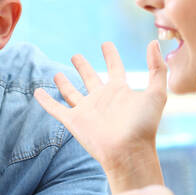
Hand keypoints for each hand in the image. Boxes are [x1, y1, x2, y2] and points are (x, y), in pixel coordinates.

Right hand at [34, 41, 166, 176]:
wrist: (129, 151)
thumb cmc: (144, 126)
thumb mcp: (156, 93)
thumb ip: (157, 68)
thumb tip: (153, 43)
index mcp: (121, 91)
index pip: (115, 68)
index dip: (111, 56)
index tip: (106, 44)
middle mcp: (102, 99)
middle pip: (90, 79)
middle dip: (83, 67)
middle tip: (76, 56)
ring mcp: (87, 111)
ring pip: (72, 93)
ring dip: (64, 84)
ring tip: (56, 74)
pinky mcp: (74, 121)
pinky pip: (56, 109)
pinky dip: (46, 101)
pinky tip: (38, 92)